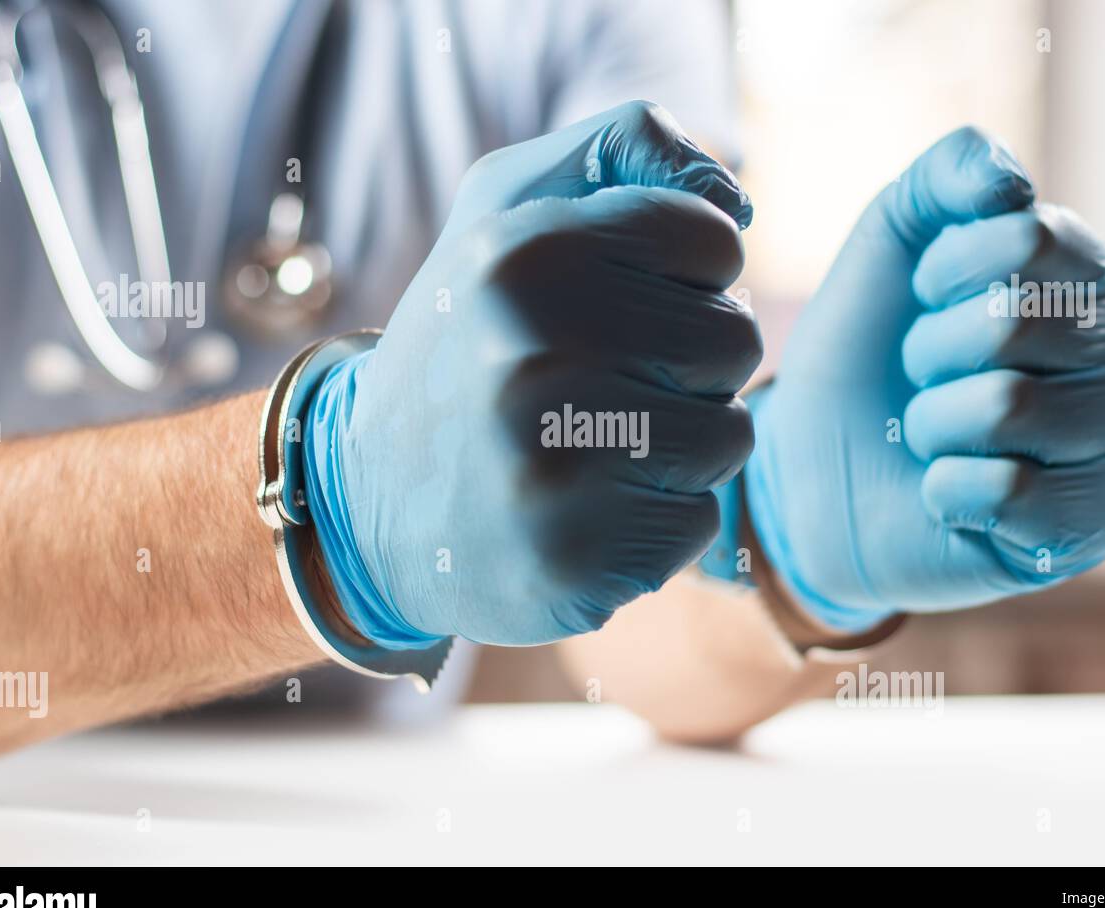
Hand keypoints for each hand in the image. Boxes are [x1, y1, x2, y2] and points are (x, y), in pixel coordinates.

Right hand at [304, 102, 759, 646]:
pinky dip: (654, 520)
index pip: (714, 242)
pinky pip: (699, 522)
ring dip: (677, 445)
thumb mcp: (507, 205)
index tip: (611, 306)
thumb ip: (619, 150)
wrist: (368, 497)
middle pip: (735, 340)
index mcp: (528, 251)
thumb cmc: (466, 336)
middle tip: (595, 386)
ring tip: (587, 448)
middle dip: (685, 364)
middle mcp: (538, 352)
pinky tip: (580, 512)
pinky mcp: (576, 560)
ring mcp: (555, 465)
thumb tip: (736, 198)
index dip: (678, 278)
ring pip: (728, 435)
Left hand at [745, 127, 1104, 629]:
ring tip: (936, 435)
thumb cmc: (866, 356)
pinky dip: (945, 492)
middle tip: (926, 380)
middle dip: (930, 352)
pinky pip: (1005, 492)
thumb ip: (951, 174)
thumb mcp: (893, 243)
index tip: (923, 301)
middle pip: (1014, 322)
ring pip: (1008, 407)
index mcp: (1097, 278)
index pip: (1025, 237)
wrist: (816, 471)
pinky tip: (951, 494)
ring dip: (932, 423)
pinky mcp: (1093, 529)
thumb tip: (1010, 183)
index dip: (941, 272)